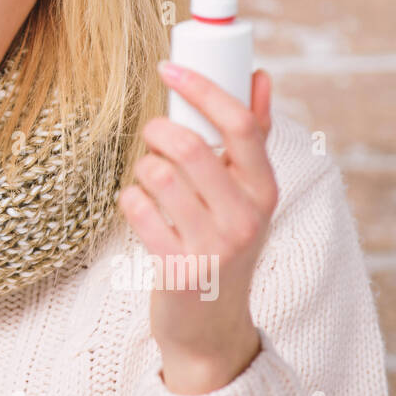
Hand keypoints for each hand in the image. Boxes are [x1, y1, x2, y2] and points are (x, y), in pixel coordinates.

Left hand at [116, 61, 278, 394]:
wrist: (211, 327)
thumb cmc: (225, 243)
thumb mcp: (249, 196)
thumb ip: (253, 138)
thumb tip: (260, 75)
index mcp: (266, 190)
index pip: (241, 125)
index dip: (202, 88)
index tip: (168, 68)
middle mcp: (246, 217)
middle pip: (189, 145)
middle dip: (158, 130)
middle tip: (153, 137)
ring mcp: (213, 245)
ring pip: (157, 174)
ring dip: (142, 167)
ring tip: (150, 180)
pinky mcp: (178, 268)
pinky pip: (137, 209)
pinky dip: (130, 200)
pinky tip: (140, 209)